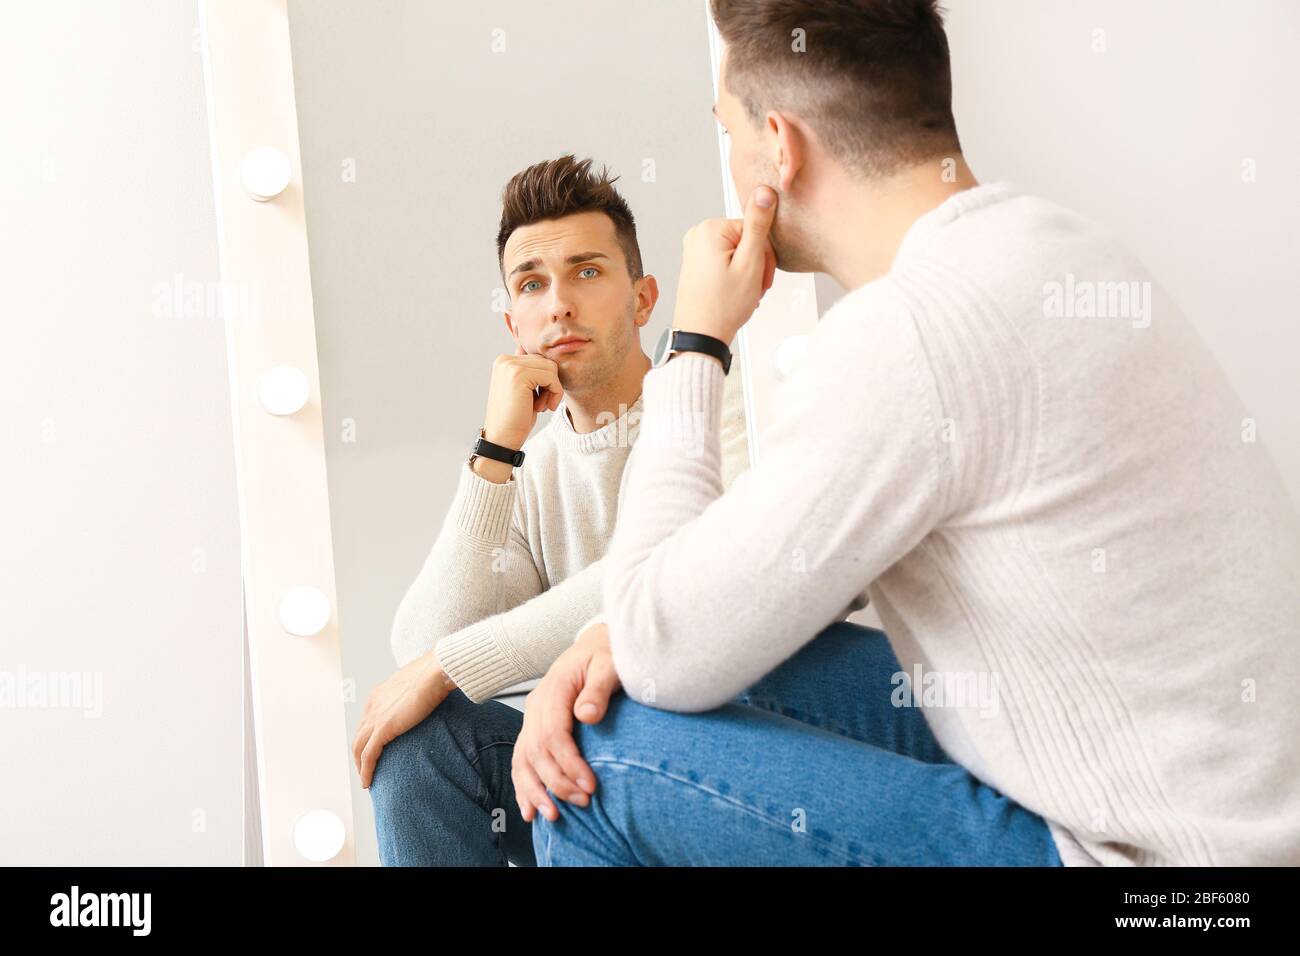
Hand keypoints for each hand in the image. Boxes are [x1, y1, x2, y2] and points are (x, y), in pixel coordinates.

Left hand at [353, 651, 455, 788]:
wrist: (436, 672)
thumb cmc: (435, 674)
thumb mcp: (419, 684)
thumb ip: (416, 694)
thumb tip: (427, 699)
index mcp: (379, 695)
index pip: (367, 722)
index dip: (368, 738)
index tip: (374, 751)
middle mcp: (373, 706)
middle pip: (359, 736)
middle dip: (360, 755)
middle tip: (367, 770)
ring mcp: (376, 717)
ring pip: (359, 748)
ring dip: (361, 766)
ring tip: (367, 781)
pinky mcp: (384, 728)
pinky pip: (369, 755)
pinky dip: (366, 771)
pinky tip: (368, 782)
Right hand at [483, 343, 562, 450]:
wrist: (502, 439)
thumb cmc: (516, 418)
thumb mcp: (525, 391)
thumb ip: (532, 372)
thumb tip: (550, 356)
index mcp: (504, 361)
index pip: (539, 359)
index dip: (545, 380)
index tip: (538, 399)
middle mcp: (505, 360)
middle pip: (546, 361)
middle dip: (550, 384)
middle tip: (541, 405)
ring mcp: (510, 366)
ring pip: (551, 367)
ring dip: (553, 389)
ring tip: (541, 406)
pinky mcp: (519, 375)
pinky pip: (551, 377)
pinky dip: (555, 393)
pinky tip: (544, 408)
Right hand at [512, 621, 621, 822]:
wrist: (596, 646)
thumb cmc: (607, 655)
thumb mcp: (610, 664)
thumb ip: (599, 688)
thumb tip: (588, 715)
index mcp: (555, 689)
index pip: (553, 734)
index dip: (569, 763)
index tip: (590, 785)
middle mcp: (536, 705)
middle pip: (537, 751)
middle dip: (557, 782)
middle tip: (584, 803)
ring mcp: (532, 718)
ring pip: (523, 760)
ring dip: (535, 791)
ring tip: (552, 816)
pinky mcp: (534, 728)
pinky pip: (521, 760)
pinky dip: (523, 786)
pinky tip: (529, 810)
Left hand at [671, 185, 777, 345]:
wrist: (700, 335)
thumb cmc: (722, 306)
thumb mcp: (749, 263)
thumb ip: (758, 225)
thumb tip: (764, 191)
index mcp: (710, 229)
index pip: (755, 229)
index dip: (765, 256)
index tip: (762, 277)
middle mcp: (698, 234)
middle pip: (746, 240)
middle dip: (756, 265)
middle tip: (753, 288)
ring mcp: (694, 249)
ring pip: (738, 252)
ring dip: (748, 273)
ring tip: (743, 293)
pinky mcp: (695, 262)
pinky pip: (726, 261)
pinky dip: (735, 277)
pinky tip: (733, 293)